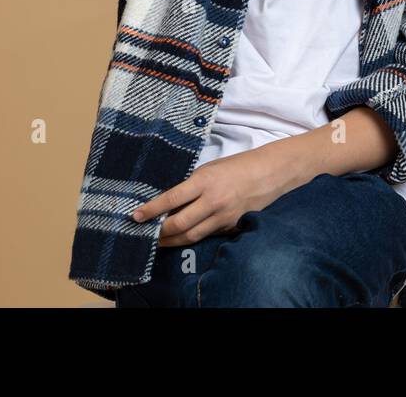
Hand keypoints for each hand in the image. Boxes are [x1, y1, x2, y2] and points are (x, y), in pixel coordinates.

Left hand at [133, 145, 298, 246]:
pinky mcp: (231, 226)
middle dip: (159, 231)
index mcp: (204, 181)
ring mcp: (223, 216)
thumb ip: (191, 184)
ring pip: (191, 235)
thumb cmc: (237, 165)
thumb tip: (169, 201)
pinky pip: (207, 234)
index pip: (171, 199)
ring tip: (159, 241)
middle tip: (145, 233)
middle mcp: (213, 201)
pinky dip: (192, 237)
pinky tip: (181, 238)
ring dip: (172, 240)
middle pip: (179, 223)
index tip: (135, 216)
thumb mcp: (210, 168)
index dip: (151, 210)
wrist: (269, 172)